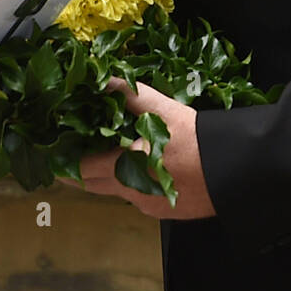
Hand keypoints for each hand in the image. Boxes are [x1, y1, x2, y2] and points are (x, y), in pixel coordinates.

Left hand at [57, 76, 217, 219]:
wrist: (238, 170)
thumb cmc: (199, 139)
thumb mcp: (164, 109)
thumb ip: (131, 94)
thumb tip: (106, 79)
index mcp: (126, 167)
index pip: (80, 171)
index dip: (63, 162)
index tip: (53, 152)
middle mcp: (132, 192)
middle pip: (93, 186)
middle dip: (78, 172)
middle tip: (68, 155)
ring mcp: (149, 205)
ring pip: (118, 191)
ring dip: (106, 177)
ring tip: (103, 156)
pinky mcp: (166, 211)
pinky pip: (140, 197)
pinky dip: (133, 183)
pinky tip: (141, 168)